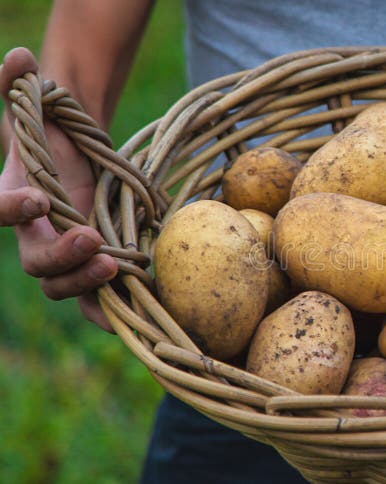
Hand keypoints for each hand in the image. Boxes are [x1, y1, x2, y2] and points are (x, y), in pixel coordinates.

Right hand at [0, 47, 116, 330]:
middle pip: (35, 261)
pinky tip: (135, 308)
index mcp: (12, 198)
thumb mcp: (35, 110)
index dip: (10, 210)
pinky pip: (93, 299)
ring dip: (87, 282)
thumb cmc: (51, 137)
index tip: (37, 199)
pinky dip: (107, 311)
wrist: (79, 161)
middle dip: (61, 255)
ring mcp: (62, 256)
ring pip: (63, 285)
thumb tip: (20, 56)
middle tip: (92, 240)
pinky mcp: (89, 267)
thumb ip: (19, 87)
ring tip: (119, 267)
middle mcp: (32, 234)